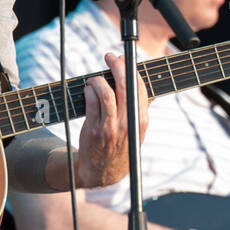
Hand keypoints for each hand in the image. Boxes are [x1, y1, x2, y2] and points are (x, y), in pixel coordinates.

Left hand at [73, 52, 149, 186]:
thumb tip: (137, 81)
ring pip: (106, 94)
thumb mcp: (137, 131)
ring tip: (94, 78)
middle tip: (109, 56)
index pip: (140, 88)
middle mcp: (128, 123)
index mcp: (141, 120)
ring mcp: (111, 127)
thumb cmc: (120, 147)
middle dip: (117, 66)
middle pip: (125, 86)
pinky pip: (91, 103)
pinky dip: (89, 91)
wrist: (103, 173)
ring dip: (99, 80)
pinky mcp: (94, 130)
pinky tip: (88, 89)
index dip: (131, 69)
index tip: (123, 59)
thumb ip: (139, 109)